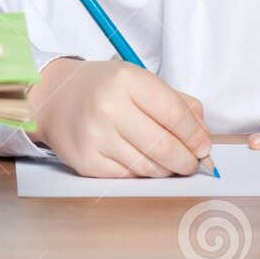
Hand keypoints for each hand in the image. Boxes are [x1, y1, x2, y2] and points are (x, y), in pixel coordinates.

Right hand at [28, 57, 212, 177]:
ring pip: (148, 167)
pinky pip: (128, 177)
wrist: (55, 98)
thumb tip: (204, 141)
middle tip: (192, 163)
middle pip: (164, 147)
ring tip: (169, 163)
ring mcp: (95, 137)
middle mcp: (109, 108)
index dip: (196, 136)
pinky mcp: (86, 162)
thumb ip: (179, 105)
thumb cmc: (105, 90)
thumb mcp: (141, 81)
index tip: (204, 147)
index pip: (175, 114)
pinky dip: (142, 174)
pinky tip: (142, 163)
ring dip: (166, 170)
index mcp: (127, 81)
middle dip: (186, 161)